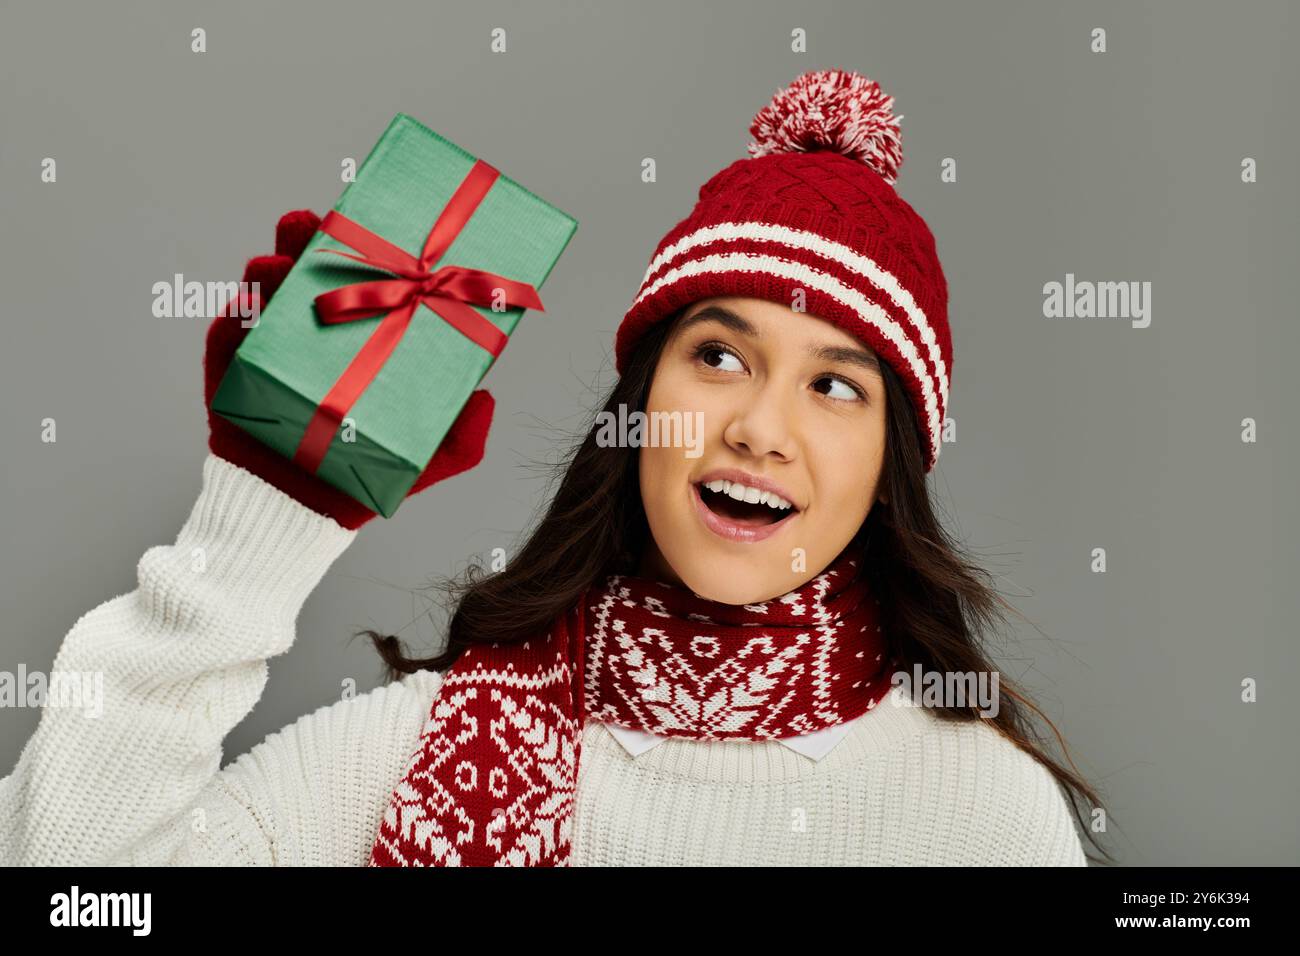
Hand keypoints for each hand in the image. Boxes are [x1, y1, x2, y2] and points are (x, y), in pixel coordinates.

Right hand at [203, 209, 495, 529]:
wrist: (303, 515)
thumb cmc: (369, 474)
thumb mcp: (433, 458)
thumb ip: (465, 435)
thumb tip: (486, 397)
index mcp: (359, 336)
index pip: (360, 279)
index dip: (363, 247)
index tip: (370, 222)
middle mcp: (312, 333)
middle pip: (304, 271)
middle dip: (303, 239)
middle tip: (309, 223)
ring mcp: (268, 351)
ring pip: (260, 295)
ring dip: (264, 270)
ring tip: (273, 265)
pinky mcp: (230, 376)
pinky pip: (223, 341)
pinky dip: (230, 321)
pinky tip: (242, 309)